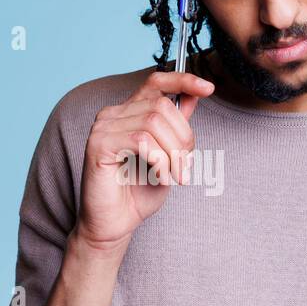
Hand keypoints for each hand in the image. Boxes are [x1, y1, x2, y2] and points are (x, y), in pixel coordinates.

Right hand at [76, 70, 214, 252]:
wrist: (113, 225)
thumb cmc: (137, 194)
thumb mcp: (168, 157)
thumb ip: (176, 128)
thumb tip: (194, 96)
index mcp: (129, 112)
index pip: (156, 81)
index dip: (183, 80)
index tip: (208, 88)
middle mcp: (113, 114)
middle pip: (162, 106)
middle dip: (183, 138)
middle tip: (185, 168)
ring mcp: (103, 127)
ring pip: (154, 122)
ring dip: (173, 154)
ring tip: (174, 176)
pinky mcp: (98, 144)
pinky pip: (141, 140)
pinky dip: (159, 161)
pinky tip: (160, 178)